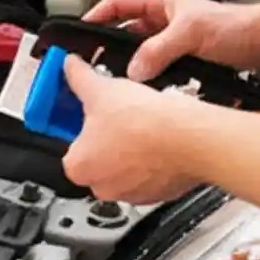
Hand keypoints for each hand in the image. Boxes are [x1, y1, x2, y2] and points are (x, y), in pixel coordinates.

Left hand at [60, 53, 205, 202]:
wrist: (190, 138)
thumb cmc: (144, 122)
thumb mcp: (102, 88)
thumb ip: (79, 77)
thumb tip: (70, 66)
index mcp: (78, 166)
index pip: (70, 142)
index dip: (82, 121)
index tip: (90, 109)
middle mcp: (101, 187)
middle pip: (98, 156)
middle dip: (107, 135)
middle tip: (118, 112)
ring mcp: (132, 193)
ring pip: (125, 166)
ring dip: (131, 147)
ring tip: (141, 122)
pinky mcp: (159, 193)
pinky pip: (151, 174)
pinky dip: (154, 158)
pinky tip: (159, 137)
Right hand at [83, 0, 259, 80]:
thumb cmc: (234, 26)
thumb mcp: (191, 33)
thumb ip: (160, 49)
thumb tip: (135, 68)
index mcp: (160, 3)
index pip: (117, 4)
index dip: (96, 14)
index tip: (81, 29)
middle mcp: (163, 21)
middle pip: (124, 31)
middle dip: (109, 46)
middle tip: (94, 61)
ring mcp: (172, 40)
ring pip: (140, 52)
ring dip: (131, 65)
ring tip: (119, 79)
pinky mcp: (183, 58)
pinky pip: (156, 68)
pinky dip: (149, 78)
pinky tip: (147, 89)